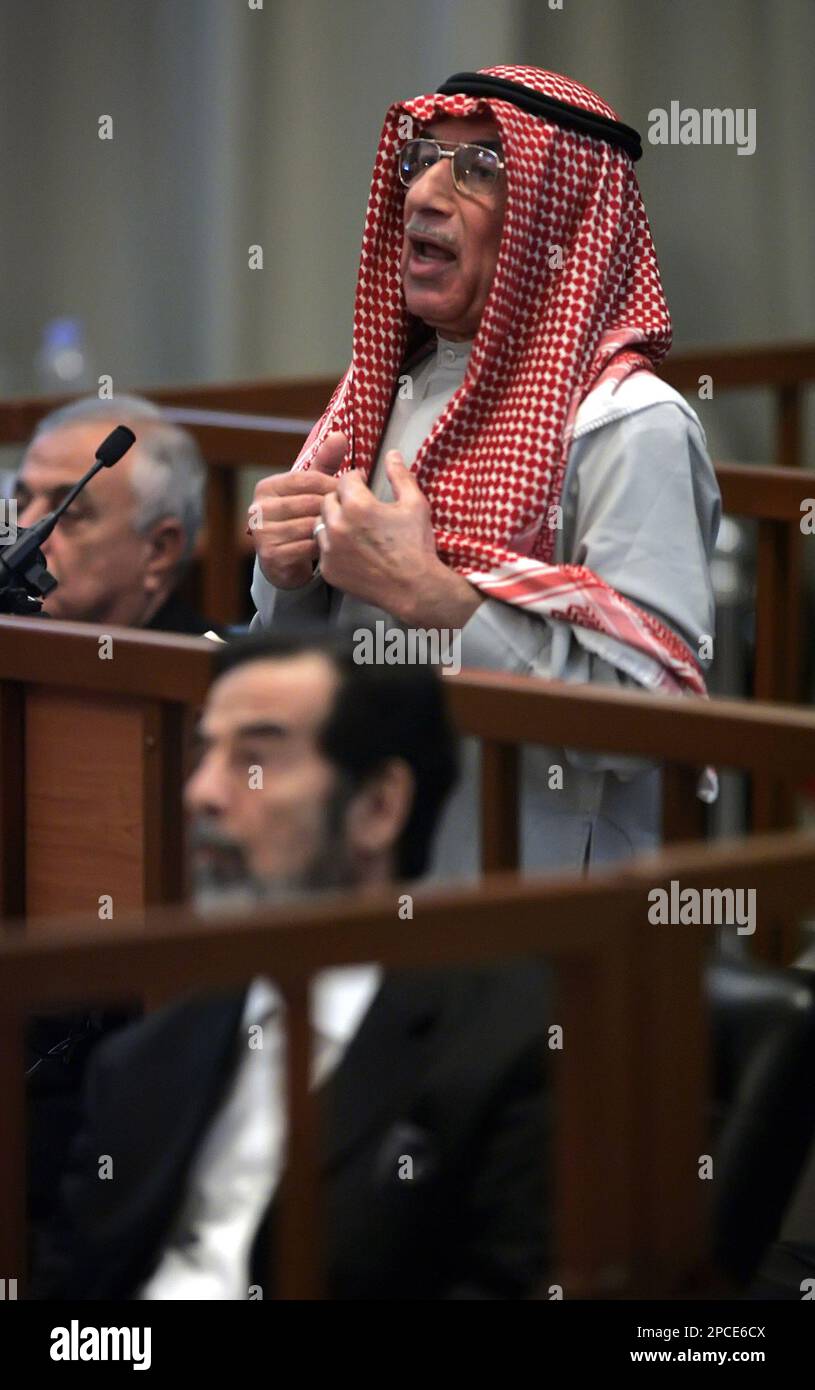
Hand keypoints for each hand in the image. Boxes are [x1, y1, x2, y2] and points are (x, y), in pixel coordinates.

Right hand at [248, 432, 346, 588]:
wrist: (284, 562)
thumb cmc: (300, 518)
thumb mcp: (310, 489)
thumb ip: (324, 462)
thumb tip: (339, 434)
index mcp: (266, 488)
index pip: (306, 479)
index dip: (332, 484)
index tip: (352, 490)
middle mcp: (257, 509)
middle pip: (309, 502)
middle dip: (335, 507)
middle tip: (356, 513)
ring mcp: (261, 534)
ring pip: (309, 525)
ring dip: (331, 528)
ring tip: (348, 530)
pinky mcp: (270, 556)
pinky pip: (306, 548)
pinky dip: (324, 547)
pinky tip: (335, 547)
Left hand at [316, 450, 482, 627]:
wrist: (414, 588)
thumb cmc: (416, 545)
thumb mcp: (415, 504)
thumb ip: (400, 475)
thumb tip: (392, 453)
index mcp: (357, 505)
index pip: (345, 480)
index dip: (356, 479)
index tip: (364, 483)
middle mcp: (337, 525)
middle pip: (328, 500)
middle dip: (342, 499)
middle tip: (358, 507)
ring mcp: (330, 550)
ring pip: (321, 524)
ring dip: (334, 522)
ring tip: (352, 527)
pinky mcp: (328, 570)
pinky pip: (323, 550)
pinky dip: (333, 546)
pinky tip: (351, 549)